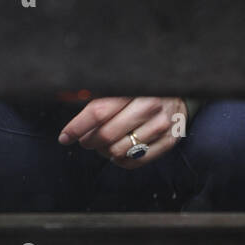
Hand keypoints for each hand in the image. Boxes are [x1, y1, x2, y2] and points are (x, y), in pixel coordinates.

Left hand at [58, 95, 187, 168]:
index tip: (64, 137)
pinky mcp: (169, 140)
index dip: (77, 127)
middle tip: (84, 140)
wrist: (180, 88)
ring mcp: (161, 125)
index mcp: (134, 87)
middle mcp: (150, 106)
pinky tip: (117, 151)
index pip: (98, 112)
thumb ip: (98, 92)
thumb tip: (66, 99)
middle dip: (88, 141)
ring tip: (103, 144)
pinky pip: (136, 161)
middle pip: (106, 135)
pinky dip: (120, 160)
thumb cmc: (142, 86)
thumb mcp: (122, 82)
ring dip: (104, 151)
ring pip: (119, 151)